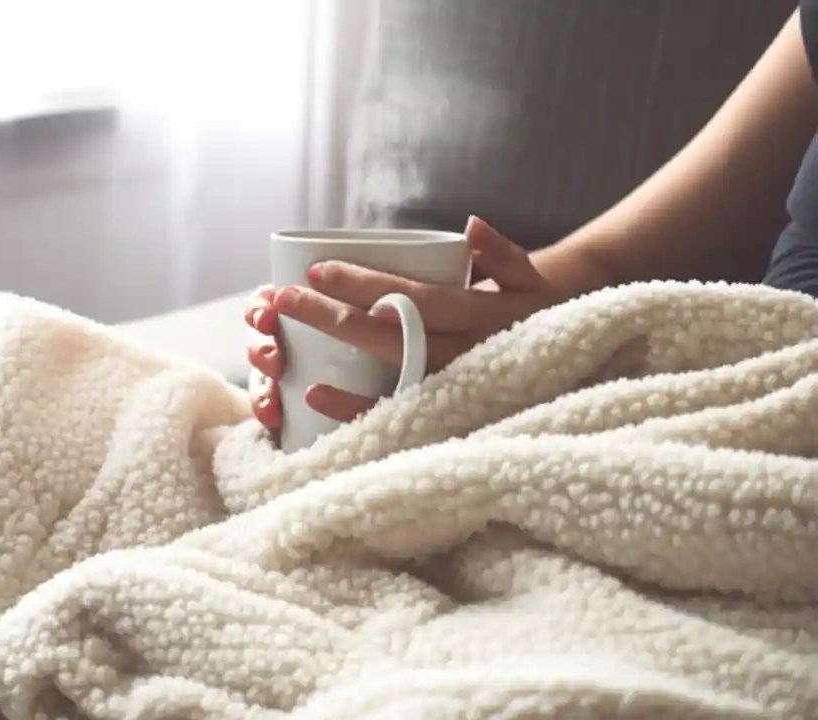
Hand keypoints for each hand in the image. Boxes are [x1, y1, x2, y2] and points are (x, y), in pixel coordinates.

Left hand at [244, 216, 561, 429]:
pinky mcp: (447, 414)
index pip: (415, 298)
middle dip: (331, 318)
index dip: (366, 285)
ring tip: (282, 353)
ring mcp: (457, 390)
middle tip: (282, 299)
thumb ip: (503, 253)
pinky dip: (354, 409)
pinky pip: (397, 416)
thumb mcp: (528, 276)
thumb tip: (471, 226)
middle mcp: (468, 357)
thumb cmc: (531, 305)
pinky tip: (312, 395)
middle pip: (390, 337)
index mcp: (483, 315)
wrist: (568, 357)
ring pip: (388, 380)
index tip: (317, 269)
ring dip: (331, 364)